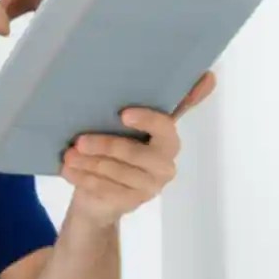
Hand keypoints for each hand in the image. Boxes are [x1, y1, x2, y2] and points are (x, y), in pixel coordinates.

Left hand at [61, 71, 217, 227]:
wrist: (105, 192)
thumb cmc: (121, 147)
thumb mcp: (137, 125)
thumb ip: (163, 103)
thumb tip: (210, 75)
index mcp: (169, 141)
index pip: (164, 127)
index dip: (147, 120)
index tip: (124, 114)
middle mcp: (164, 166)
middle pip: (135, 154)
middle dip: (106, 146)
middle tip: (79, 141)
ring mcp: (149, 188)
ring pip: (116, 172)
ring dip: (89, 163)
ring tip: (69, 155)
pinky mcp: (131, 204)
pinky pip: (105, 190)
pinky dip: (84, 179)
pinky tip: (69, 170)